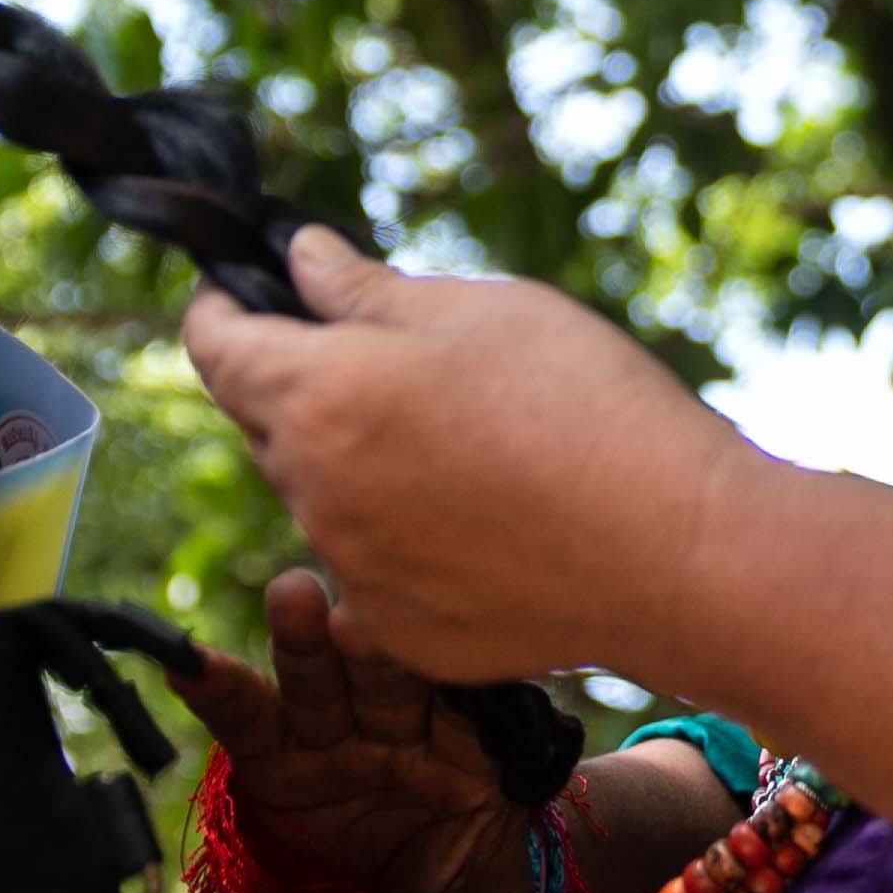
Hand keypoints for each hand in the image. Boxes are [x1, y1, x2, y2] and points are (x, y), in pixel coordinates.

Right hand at [174, 570, 535, 892]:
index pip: (451, 704)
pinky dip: (216, 688)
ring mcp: (333, 739)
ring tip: (290, 595)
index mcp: (464, 753)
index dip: (434, 680)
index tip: (416, 648)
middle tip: (344, 604)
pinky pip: (246, 720)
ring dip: (304, 642)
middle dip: (364, 642)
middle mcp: (395, 730)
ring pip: (317, 683)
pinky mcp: (275, 759)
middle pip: (381, 677)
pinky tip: (184, 661)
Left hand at [182, 227, 758, 681]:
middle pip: (267, 425)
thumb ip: (364, 289)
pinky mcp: (401, 635)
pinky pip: (375, 573)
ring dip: (361, 465)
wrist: (679, 554)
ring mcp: (351, 577)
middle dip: (306, 386)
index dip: (223, 306)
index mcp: (315, 397)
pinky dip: (409, 540)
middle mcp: (310, 494)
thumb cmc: (584, 406)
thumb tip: (296, 258)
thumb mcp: (479, 311)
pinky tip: (493, 520)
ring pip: (324, 499)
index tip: (250, 288)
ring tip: (472, 446)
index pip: (212, 344)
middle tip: (404, 364)